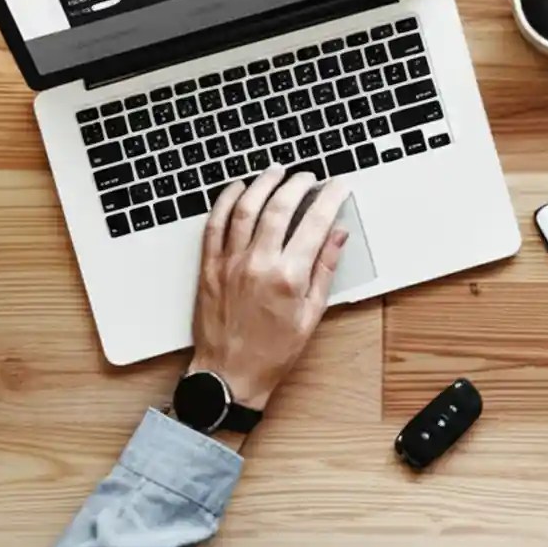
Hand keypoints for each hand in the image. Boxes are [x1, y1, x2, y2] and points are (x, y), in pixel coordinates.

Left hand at [190, 164, 349, 411]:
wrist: (229, 374)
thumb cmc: (272, 352)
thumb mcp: (311, 314)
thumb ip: (324, 269)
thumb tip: (337, 235)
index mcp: (288, 277)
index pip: (314, 223)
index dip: (330, 198)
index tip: (338, 186)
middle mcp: (258, 264)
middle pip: (279, 207)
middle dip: (298, 184)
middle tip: (309, 177)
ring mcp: (230, 263)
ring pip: (245, 208)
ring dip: (263, 183)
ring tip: (276, 172)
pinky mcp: (209, 267)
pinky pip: (214, 225)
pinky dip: (226, 201)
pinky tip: (237, 189)